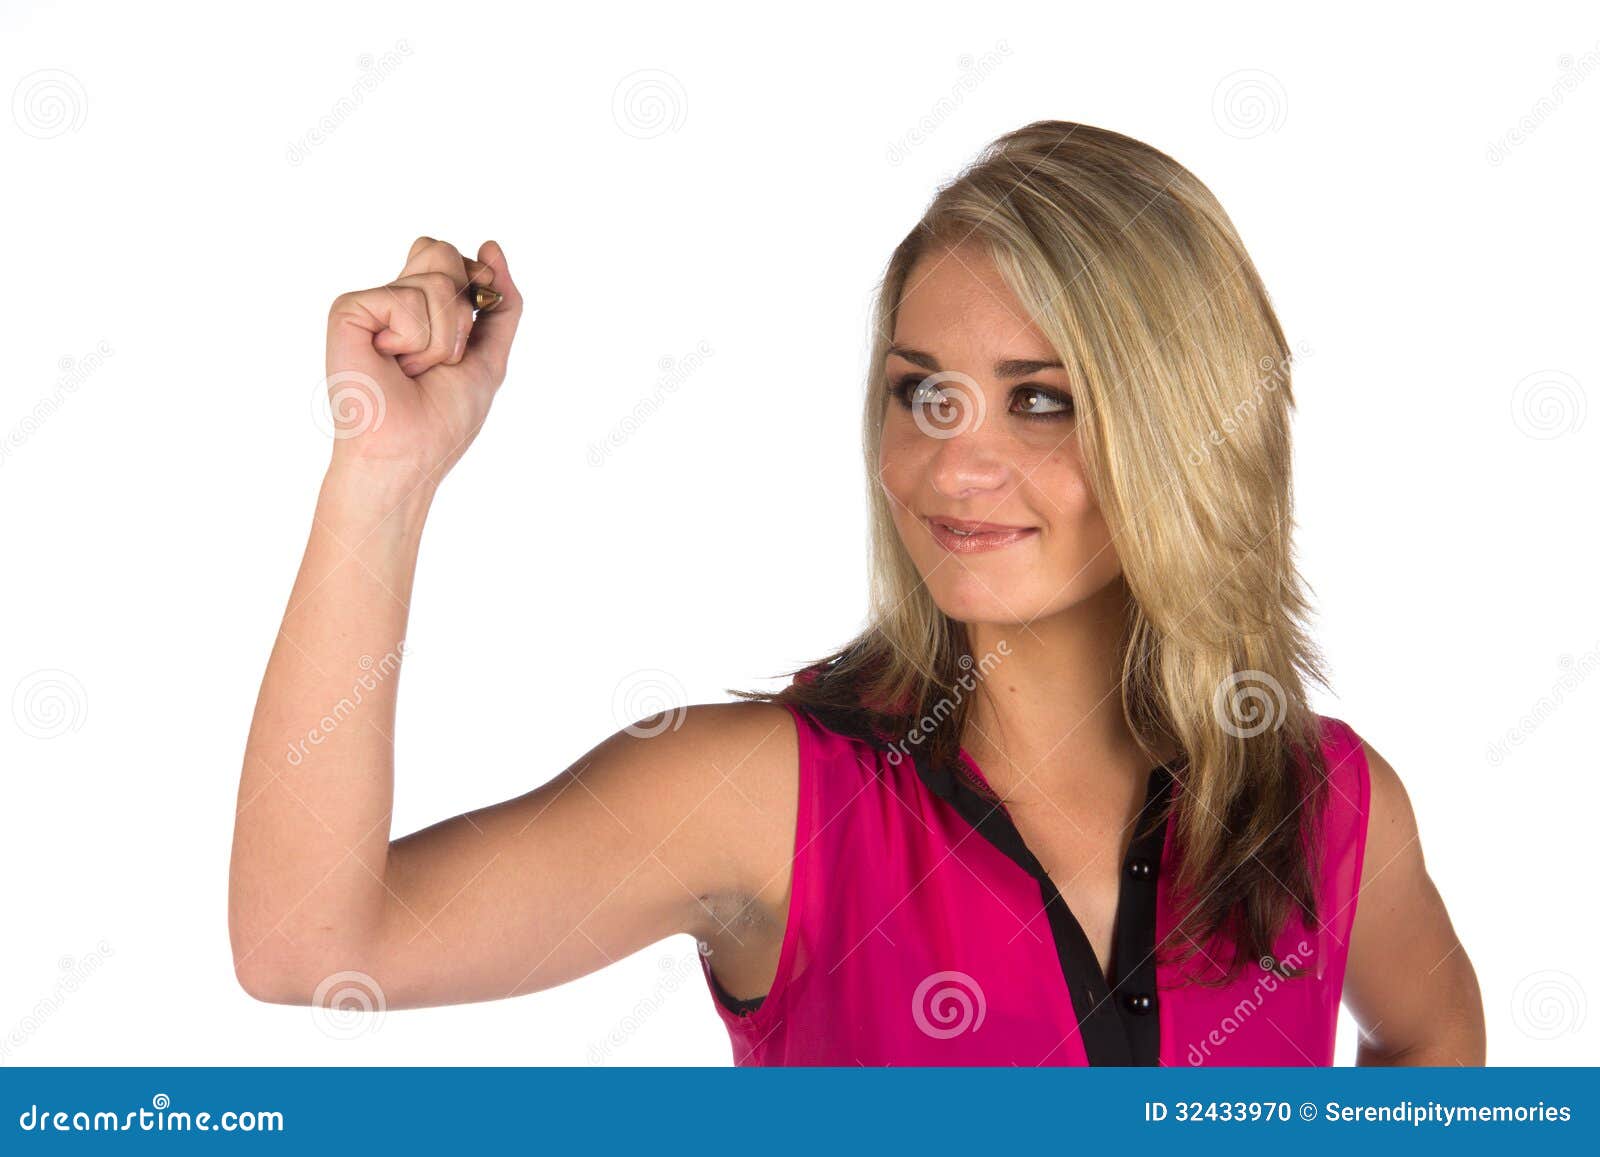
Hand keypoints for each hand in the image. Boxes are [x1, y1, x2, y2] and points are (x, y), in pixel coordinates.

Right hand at [323, 236, 522, 481]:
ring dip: (442, 340)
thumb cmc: (442, 419)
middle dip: (461, 315)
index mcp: (422, 307)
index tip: (468, 328)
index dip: (475, 284)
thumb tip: (491, 246)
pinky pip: (407, 299)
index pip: (452, 258)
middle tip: (436, 360)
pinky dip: (415, 341)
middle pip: (444, 255)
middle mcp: (394, 299)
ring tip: (412, 369)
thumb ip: (501, 304)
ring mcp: (371, 304)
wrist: (408, 453)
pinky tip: (390, 363)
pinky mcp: (349, 310)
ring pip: (437, 281)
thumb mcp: (490, 355)